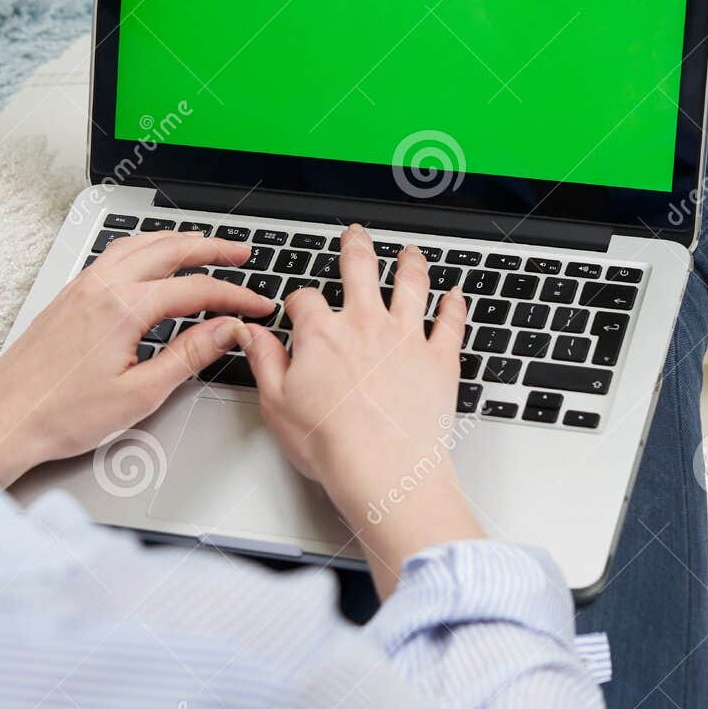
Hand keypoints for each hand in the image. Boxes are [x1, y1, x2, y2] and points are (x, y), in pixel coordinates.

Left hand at [0, 230, 274, 485]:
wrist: (7, 419)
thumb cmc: (62, 415)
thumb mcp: (140, 394)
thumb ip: (188, 355)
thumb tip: (225, 330)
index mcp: (123, 308)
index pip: (196, 290)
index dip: (235, 296)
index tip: (257, 306)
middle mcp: (101, 286)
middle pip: (169, 250)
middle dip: (212, 248)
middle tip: (242, 251)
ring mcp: (82, 286)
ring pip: (138, 244)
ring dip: (177, 241)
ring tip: (204, 246)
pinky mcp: (69, 295)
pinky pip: (114, 255)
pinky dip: (144, 248)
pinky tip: (152, 259)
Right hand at [236, 224, 481, 595]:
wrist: (386, 472)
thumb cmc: (333, 446)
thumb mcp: (277, 405)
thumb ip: (264, 362)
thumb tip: (251, 334)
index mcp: (323, 334)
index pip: (306, 299)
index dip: (299, 301)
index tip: (299, 308)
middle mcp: (367, 325)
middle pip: (361, 270)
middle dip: (356, 248)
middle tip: (356, 236)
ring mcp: (407, 339)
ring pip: (411, 285)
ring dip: (410, 264)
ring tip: (411, 254)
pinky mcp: (440, 360)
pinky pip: (450, 323)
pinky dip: (454, 306)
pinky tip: (456, 296)